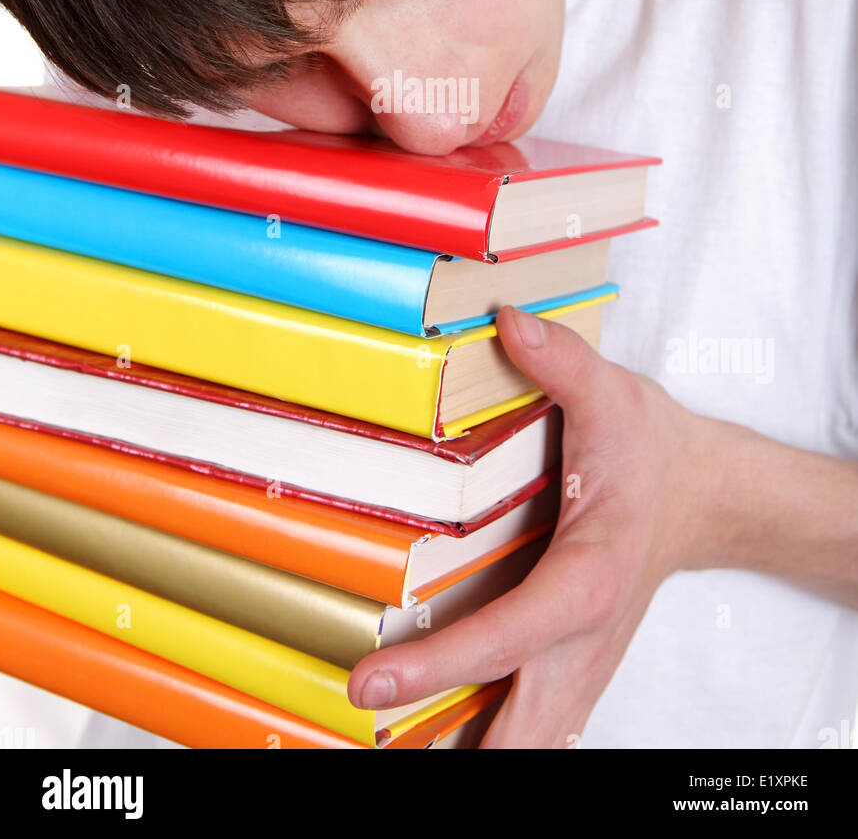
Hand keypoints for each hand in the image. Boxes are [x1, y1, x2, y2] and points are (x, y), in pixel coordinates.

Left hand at [347, 304, 713, 747]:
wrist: (705, 497)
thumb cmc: (656, 455)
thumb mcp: (614, 397)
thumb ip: (560, 363)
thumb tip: (505, 322)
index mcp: (586, 582)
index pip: (506, 638)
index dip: (436, 666)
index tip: (369, 682)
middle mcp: (583, 644)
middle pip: (521, 736)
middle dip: (453, 749)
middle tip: (368, 731)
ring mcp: (580, 670)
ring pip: (529, 746)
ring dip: (471, 750)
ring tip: (388, 743)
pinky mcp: (572, 674)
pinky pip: (529, 731)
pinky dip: (486, 741)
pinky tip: (432, 733)